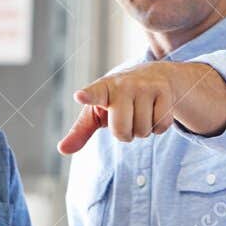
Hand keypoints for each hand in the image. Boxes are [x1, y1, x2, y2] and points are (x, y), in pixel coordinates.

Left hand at [57, 61, 225, 153]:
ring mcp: (145, 87)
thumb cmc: (117, 99)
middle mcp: (123, 85)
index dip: (87, 96)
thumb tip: (62, 150)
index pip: (93, 94)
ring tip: (140, 113)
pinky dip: (158, 128)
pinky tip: (154, 112)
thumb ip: (80, 131)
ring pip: (143, 131)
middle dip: (125, 134)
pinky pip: (161, 126)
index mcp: (102, 90)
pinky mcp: (164, 91)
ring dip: (142, 130)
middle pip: (122, 132)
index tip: (80, 96)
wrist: (153, 75)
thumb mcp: (96, 112)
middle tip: (126, 118)